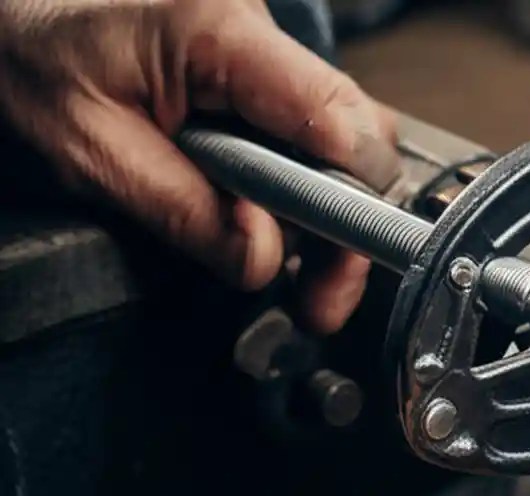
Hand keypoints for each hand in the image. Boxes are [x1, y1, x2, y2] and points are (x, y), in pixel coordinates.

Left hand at [0, 0, 399, 331]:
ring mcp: (259, 44)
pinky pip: (300, 129)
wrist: (3, 12)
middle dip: (349, 219)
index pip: (332, 112)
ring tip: (285, 264)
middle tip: (322, 293)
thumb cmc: (26, 53)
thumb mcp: (87, 148)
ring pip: (334, 136)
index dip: (350, 191)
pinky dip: (292, 183)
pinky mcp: (252, 66)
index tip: (340, 259)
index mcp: (217, 29)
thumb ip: (180, 208)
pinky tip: (260, 216)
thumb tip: (263, 257)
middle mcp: (254, 26)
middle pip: (353, 130)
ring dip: (320, 207)